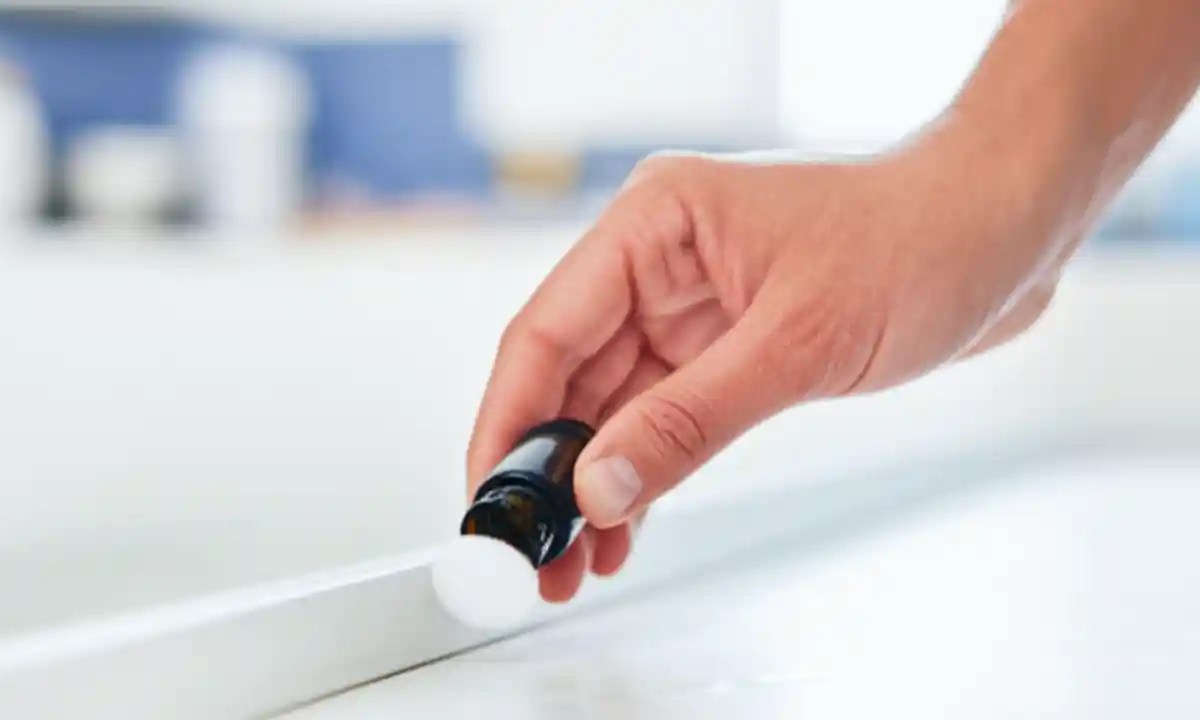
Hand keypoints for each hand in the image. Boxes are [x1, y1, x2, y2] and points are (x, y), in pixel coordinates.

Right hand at [467, 125, 1074, 602]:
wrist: (1004, 225)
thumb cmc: (919, 237)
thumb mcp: (797, 341)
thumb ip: (688, 420)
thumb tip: (600, 488)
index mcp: (652, 222)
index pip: (546, 330)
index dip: (508, 424)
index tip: (491, 500)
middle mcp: (656, 260)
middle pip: (566, 376)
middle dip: (546, 470)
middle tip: (529, 552)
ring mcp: (687, 304)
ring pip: (608, 406)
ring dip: (590, 484)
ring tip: (571, 565)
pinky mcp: (722, 344)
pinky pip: (657, 416)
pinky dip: (640, 472)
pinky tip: (622, 530)